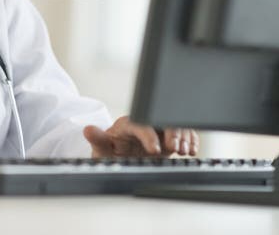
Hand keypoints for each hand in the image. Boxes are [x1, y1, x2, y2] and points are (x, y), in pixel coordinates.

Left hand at [83, 115, 198, 157]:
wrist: (119, 159)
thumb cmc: (110, 153)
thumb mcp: (101, 149)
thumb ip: (98, 140)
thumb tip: (87, 130)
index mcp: (128, 123)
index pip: (141, 123)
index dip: (149, 135)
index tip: (154, 150)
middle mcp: (145, 122)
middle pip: (162, 119)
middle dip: (172, 133)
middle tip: (176, 149)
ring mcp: (158, 129)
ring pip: (175, 124)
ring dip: (184, 136)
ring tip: (185, 151)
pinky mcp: (168, 136)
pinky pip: (183, 132)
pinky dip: (190, 139)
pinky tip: (191, 150)